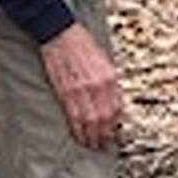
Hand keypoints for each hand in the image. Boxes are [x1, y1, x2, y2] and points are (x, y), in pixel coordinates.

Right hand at [41, 20, 122, 149]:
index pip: (117, 108)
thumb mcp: (104, 60)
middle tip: (104, 145)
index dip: (116, 124)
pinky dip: (77, 129)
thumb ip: (110, 81)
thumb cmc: (82, 44)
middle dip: (105, 135)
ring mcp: (81, 89)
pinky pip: (73, 116)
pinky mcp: (65, 91)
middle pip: (105, 119)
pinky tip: (79, 136)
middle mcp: (98, 85)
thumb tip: (114, 102)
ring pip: (90, 121)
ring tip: (92, 145)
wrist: (60, 33)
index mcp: (110, 76)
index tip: (114, 132)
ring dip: (91, 136)